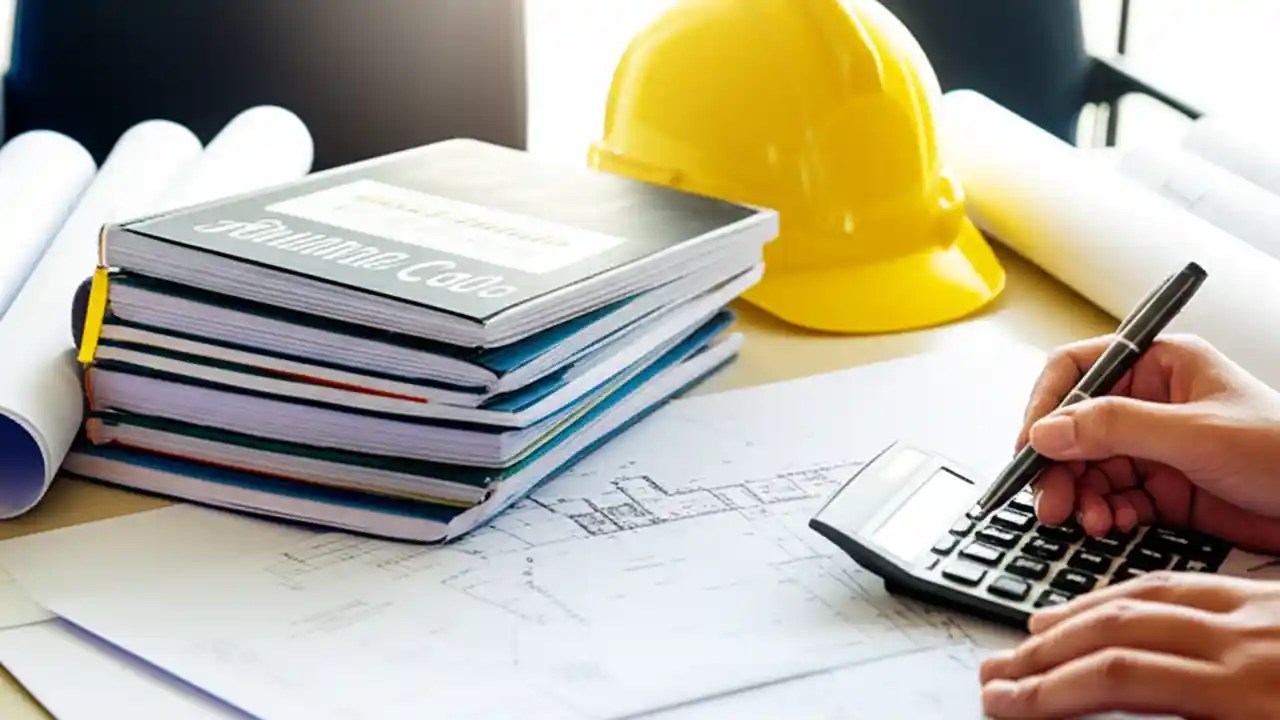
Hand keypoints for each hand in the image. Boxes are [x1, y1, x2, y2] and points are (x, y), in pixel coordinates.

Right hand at [979, 572, 1279, 718]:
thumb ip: (1192, 719)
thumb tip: (1109, 711)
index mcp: (1252, 691)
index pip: (1121, 677)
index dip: (1051, 690)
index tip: (1008, 703)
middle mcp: (1251, 640)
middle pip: (1119, 630)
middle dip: (1046, 652)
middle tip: (998, 671)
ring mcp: (1263, 610)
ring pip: (1146, 595)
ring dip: (1079, 614)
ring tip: (1033, 634)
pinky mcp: (1274, 599)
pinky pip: (1188, 581)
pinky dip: (1133, 591)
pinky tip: (1111, 604)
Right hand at [1017, 334, 1279, 552]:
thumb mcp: (1194, 434)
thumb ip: (1115, 428)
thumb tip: (1047, 431)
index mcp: (1159, 365)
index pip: (1077, 370)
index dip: (1044, 407)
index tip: (1029, 447)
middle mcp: (1150, 401)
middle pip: (1074, 426)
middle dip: (1058, 465)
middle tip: (1050, 501)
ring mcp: (1156, 446)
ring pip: (1088, 466)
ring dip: (1079, 494)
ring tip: (1086, 519)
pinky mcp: (1165, 487)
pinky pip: (1114, 497)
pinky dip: (1106, 512)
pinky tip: (1113, 523)